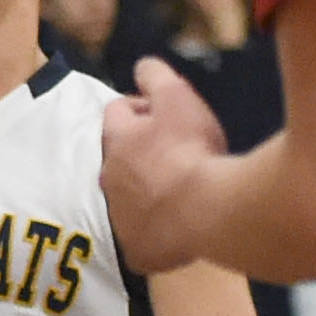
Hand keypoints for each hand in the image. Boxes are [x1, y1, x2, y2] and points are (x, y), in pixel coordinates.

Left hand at [99, 55, 229, 272]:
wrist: (206, 212)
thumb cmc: (190, 150)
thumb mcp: (177, 98)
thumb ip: (157, 77)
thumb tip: (143, 66)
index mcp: (116, 140)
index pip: (117, 111)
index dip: (141, 107)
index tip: (166, 113)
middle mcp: (109, 178)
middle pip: (120, 156)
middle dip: (143, 151)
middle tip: (178, 153)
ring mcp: (120, 217)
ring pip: (129, 197)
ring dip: (149, 190)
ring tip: (182, 190)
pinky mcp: (137, 250)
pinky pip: (142, 238)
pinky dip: (157, 229)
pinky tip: (181, 226)